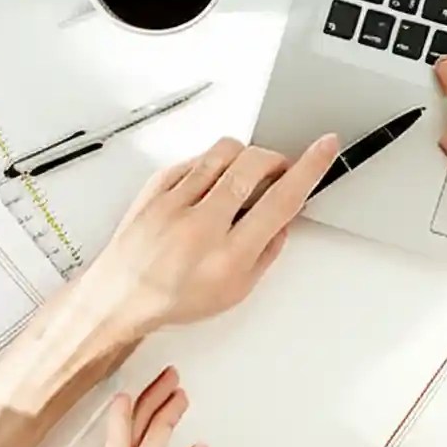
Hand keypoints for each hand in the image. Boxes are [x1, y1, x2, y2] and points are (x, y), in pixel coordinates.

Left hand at [84, 135, 338, 338]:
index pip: (281, 200)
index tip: (325, 147)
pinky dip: (210, 165)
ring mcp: (174, 204)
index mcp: (228, 255)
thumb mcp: (235, 291)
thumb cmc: (174, 299)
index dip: (310, 169)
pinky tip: (211, 182)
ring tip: (244, 174)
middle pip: (253, 165)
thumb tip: (284, 219)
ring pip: (222, 153)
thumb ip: (266, 253)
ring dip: (244, 156)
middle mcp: (201, 226)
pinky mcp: (154, 189)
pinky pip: (192, 160)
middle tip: (278, 169)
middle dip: (275, 159)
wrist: (121, 297)